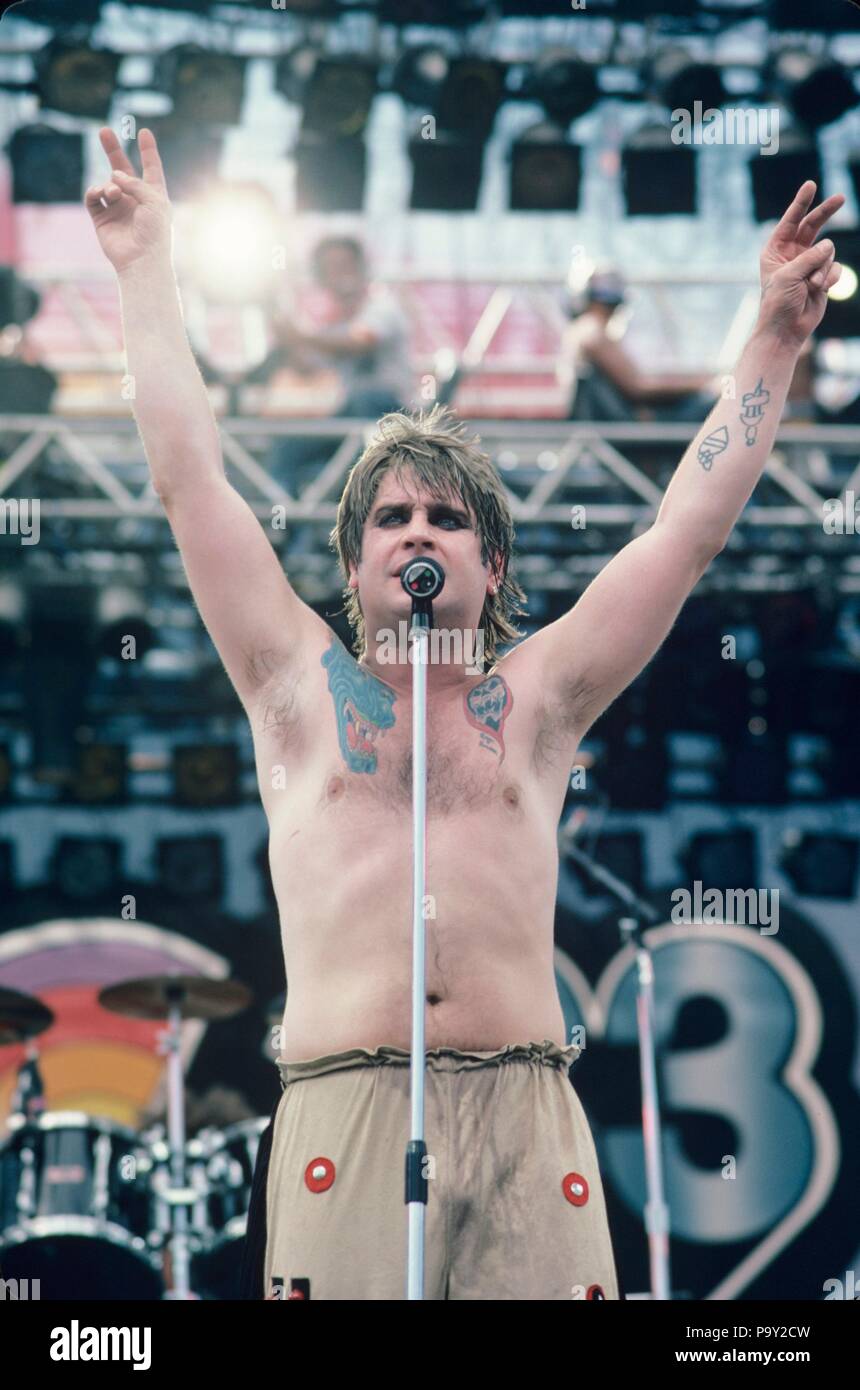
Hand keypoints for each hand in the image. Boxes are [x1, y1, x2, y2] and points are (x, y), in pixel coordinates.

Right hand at [84, 127, 171, 272]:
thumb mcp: (153, 201)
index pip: (151, 168)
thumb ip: (134, 183)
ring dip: (109, 185)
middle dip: (113, 150)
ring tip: (114, 195)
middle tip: (103, 131)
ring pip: (107, 183)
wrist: (141, 260)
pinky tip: (100, 195)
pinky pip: (94, 198)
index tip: (144, 132)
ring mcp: (118, 209)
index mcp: (154, 195)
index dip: (148, 151)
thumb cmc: (154, 232)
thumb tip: (113, 176)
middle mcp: (135, 200)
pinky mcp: (102, 218)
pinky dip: (95, 192)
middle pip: (122, 169)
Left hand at [757, 181, 844, 347]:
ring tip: (812, 284)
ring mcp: (808, 264)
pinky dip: (829, 277)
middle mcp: (792, 254)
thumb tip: (829, 245)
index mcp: (776, 250)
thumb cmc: (778, 303)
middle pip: (813, 226)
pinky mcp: (822, 276)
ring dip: (822, 267)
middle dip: (826, 212)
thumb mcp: (790, 275)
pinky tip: (820, 289)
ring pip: (827, 251)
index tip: (811, 184)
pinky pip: (834, 267)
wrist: (786, 329)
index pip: (790, 221)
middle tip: (841, 198)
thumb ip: (810, 257)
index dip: (801, 203)